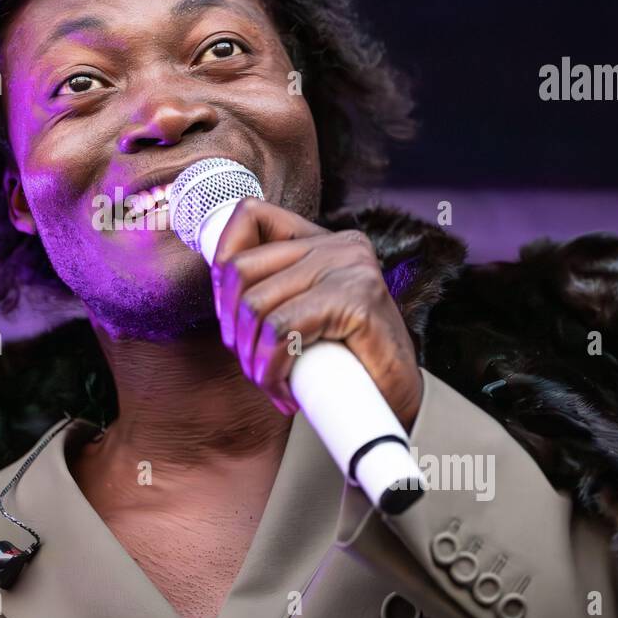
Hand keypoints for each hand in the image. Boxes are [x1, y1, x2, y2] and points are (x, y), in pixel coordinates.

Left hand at [210, 198, 424, 428]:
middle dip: (232, 328)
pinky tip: (283, 390)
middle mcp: (338, 246)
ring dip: (251, 357)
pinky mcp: (356, 301)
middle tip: (253, 365)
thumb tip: (220, 293)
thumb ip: (274, 292)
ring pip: (256, 305)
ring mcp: (350, 269)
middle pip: (241, 270)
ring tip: (269, 382)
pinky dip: (271, 368)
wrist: (397, 401)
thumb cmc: (346, 362)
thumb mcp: (303, 314)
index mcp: (322, 241)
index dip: (222, 266)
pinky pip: (283, 331)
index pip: (251, 217)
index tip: (231, 316)